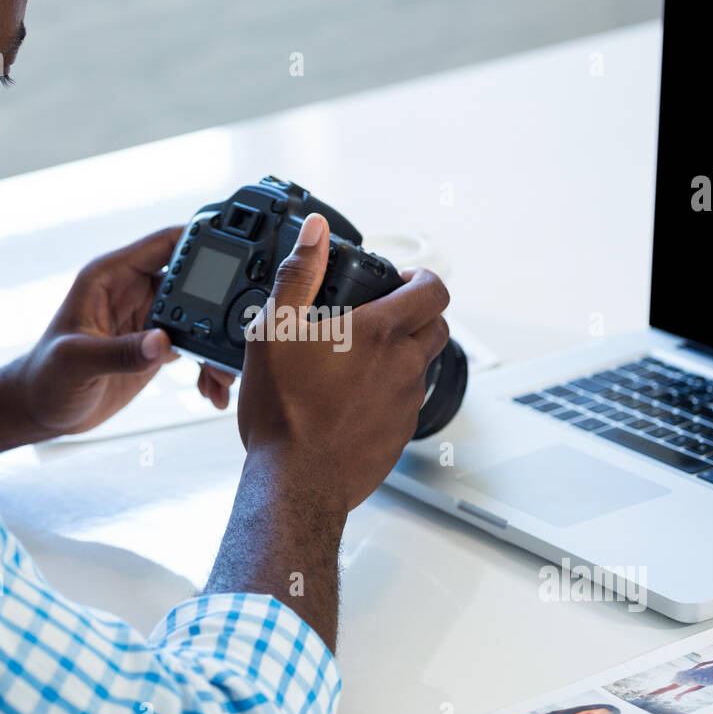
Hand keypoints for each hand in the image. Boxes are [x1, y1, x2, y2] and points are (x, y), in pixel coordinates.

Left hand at [11, 226, 235, 435]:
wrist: (41, 411)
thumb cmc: (45, 379)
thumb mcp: (76, 363)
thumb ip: (119, 352)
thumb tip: (163, 343)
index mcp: (111, 277)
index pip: (166, 243)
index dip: (203, 239)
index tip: (242, 248)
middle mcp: (133, 291)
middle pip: (194, 279)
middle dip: (223, 301)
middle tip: (243, 328)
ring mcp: (147, 317)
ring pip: (201, 315)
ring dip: (219, 342)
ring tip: (226, 375)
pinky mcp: (155, 344)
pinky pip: (196, 344)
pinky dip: (209, 364)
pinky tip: (213, 389)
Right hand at [235, 213, 450, 513]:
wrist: (295, 483)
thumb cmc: (283, 411)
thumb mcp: (275, 330)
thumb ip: (299, 273)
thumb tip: (315, 230)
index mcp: (380, 333)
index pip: (434, 289)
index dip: (422, 277)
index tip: (401, 279)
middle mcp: (405, 366)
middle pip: (437, 325)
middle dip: (418, 312)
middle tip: (382, 314)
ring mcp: (406, 404)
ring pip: (422, 365)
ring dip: (402, 354)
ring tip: (358, 360)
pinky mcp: (400, 436)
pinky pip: (406, 403)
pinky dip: (389, 392)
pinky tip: (351, 400)